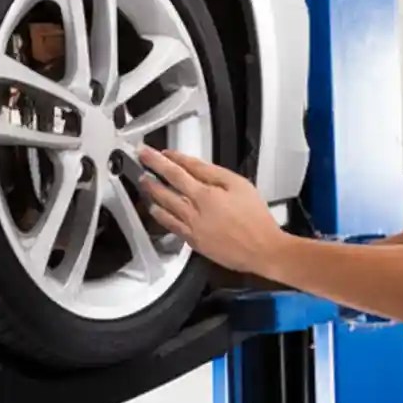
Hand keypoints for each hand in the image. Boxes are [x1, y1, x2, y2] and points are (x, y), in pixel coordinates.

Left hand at [138, 146, 288, 275]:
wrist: (261, 249)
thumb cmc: (255, 217)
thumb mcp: (239, 185)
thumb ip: (212, 173)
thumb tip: (193, 165)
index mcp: (205, 195)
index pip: (177, 172)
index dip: (163, 160)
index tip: (154, 152)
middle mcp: (193, 212)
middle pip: (165, 188)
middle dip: (151, 172)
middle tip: (141, 162)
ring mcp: (191, 228)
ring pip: (163, 208)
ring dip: (151, 193)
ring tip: (144, 183)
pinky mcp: (193, 242)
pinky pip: (170, 226)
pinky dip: (160, 216)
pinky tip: (156, 210)